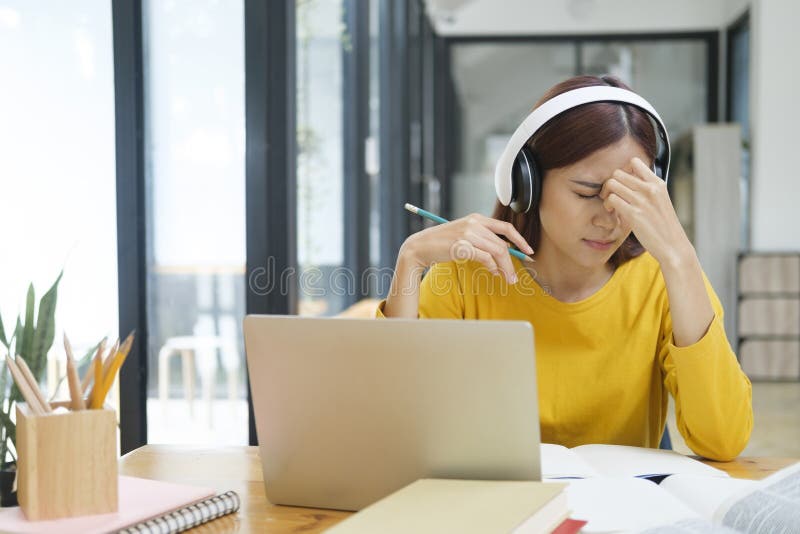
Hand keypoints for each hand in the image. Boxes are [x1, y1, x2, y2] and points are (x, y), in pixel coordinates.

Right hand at [400, 213, 533, 283]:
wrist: (421, 246)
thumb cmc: (443, 243)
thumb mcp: (465, 235)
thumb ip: (483, 239)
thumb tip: (504, 252)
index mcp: (477, 218)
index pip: (506, 227)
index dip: (520, 240)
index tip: (529, 251)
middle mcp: (474, 223)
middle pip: (502, 244)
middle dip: (512, 262)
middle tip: (515, 276)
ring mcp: (468, 234)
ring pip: (497, 252)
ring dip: (505, 268)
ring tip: (507, 279)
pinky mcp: (462, 246)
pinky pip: (485, 258)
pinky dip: (492, 267)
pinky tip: (492, 273)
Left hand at [599, 157, 693, 265]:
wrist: (673, 246)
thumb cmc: (664, 225)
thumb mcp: (661, 200)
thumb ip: (648, 188)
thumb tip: (632, 179)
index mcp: (658, 183)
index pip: (635, 162)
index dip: (623, 171)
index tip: (622, 184)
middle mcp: (650, 188)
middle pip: (618, 173)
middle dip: (611, 183)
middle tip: (612, 195)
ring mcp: (642, 201)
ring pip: (612, 183)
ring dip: (606, 194)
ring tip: (611, 205)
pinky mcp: (634, 214)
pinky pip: (611, 199)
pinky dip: (608, 205)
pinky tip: (613, 212)